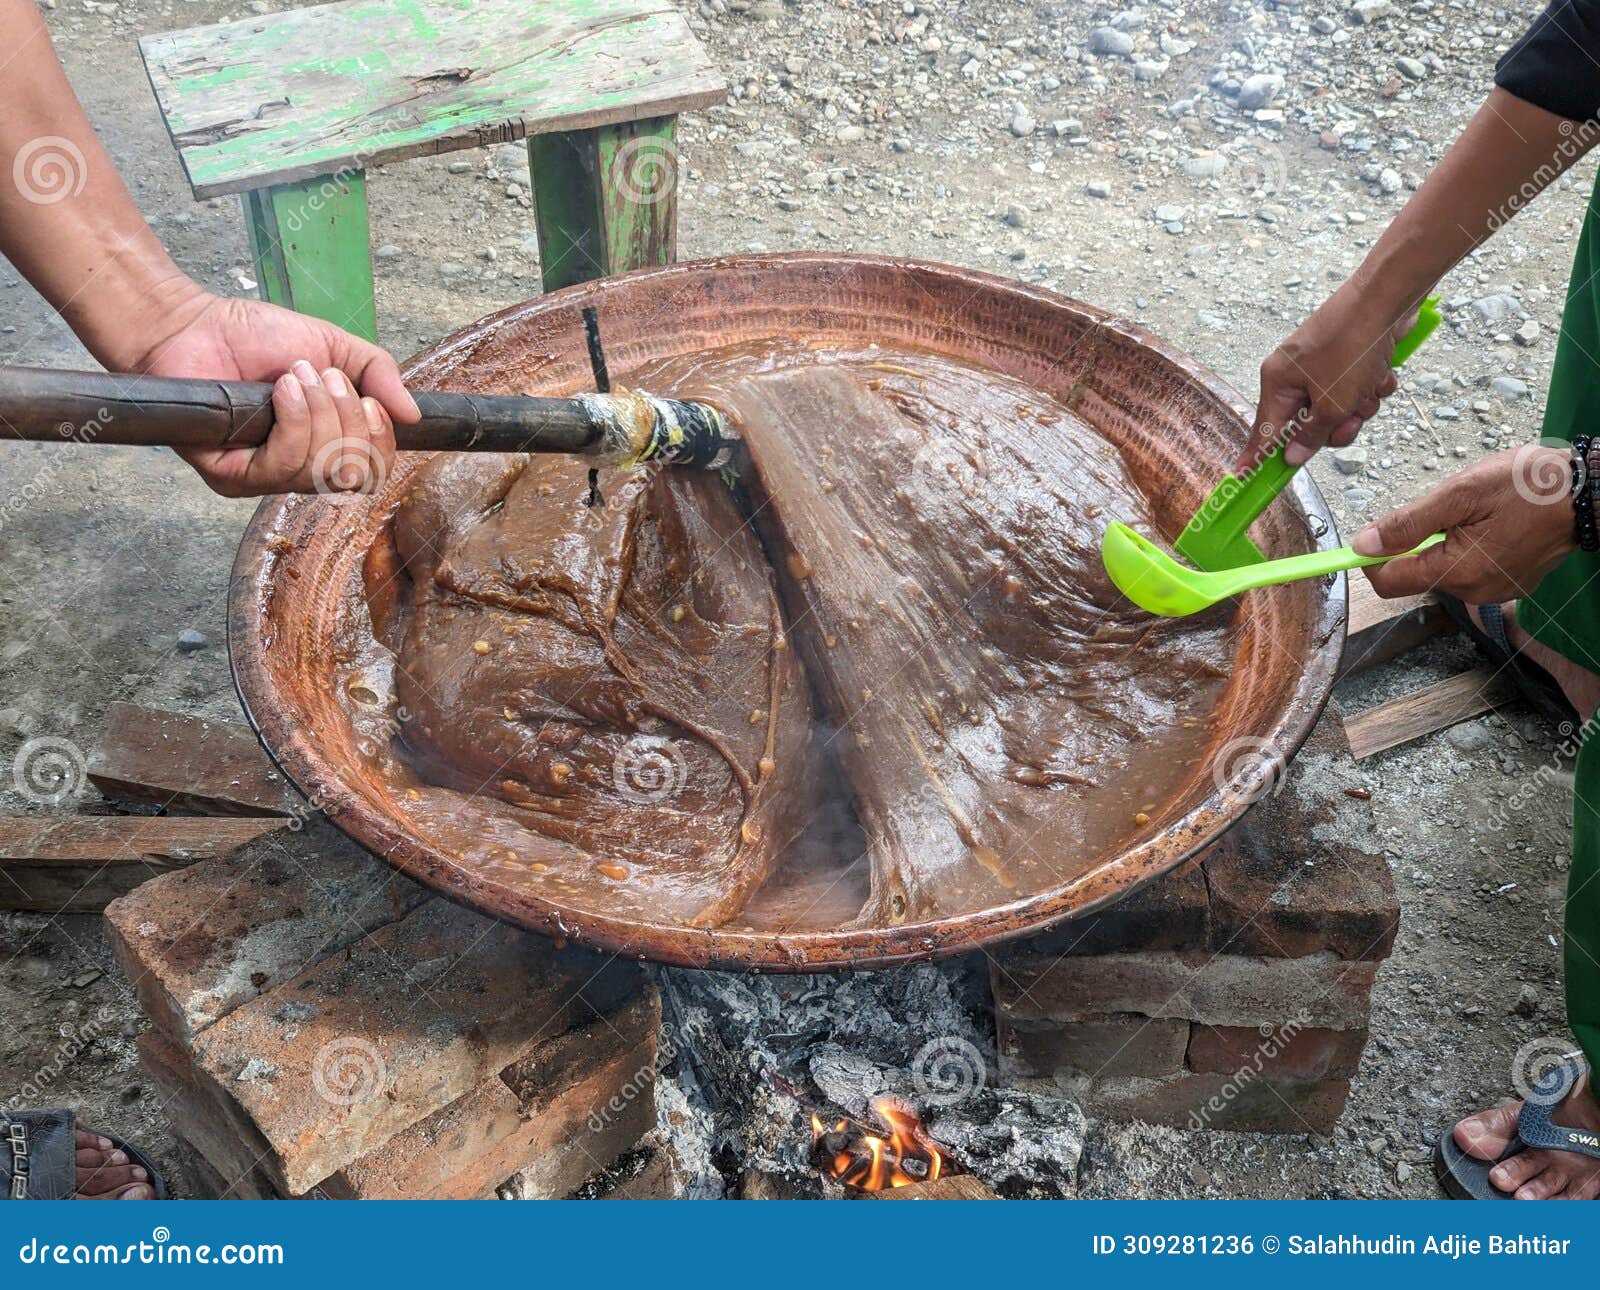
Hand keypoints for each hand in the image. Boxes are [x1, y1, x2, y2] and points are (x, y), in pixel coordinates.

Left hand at [123, 290, 419, 496]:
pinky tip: (281, 391)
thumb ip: (379, 374)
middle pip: (355, 474)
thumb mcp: (336, 347)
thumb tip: (413, 414)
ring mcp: (265, 478)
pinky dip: (293, 421)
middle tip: (324, 377)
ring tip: (295, 375)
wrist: (196, 326)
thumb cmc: (255, 338)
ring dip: (318, 413)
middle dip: (349, 419)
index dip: (381, 440)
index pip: (374, 471)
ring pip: (322, 469)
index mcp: (326, 445)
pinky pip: (284, 466)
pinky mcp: (232, 478)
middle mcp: (298, 470)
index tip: (370, 399)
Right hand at [1241, 286, 1419, 472]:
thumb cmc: (1352, 345)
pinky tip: (1380, 371)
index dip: (1254, 457)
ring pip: (1338, 408)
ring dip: (1360, 405)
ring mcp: (1321, 365)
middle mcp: (1294, 374)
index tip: (1240, 479)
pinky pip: (1356, 389)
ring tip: (1371, 387)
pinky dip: (1370, 386)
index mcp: (1279, 382)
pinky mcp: (1346, 358)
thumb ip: (1312, 434)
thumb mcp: (1333, 402)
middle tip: (1352, 420)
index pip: (1263, 431)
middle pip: (1309, 424)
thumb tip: (1291, 457)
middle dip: (1336, 425)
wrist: (1386, 298)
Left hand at [1353, 446, 1577, 602]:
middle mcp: (1473, 592)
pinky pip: (1466, 568)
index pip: (1387, 582)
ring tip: (1476, 512)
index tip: (1365, 536)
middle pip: (1413, 574)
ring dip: (1442, 541)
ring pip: (1440, 568)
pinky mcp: (1506, 583)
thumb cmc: (1531, 486)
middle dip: (1415, 541)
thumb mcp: (1461, 493)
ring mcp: (1492, 591)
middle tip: (1445, 508)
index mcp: (1458, 572)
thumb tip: (1363, 545)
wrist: (1591, 493)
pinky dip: (1465, 545)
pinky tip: (1491, 523)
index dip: (1369, 559)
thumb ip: (1408, 523)